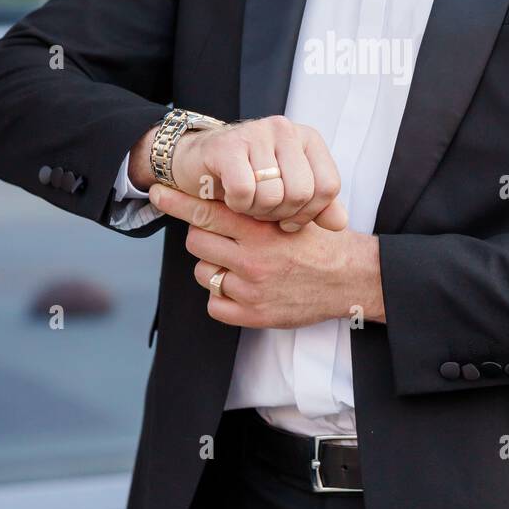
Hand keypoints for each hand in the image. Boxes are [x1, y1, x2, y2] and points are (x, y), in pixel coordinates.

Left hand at [147, 187, 384, 328]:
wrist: (350, 279)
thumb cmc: (319, 242)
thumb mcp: (292, 213)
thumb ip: (257, 206)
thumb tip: (219, 192)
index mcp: (262, 230)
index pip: (207, 212)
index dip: (177, 202)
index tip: (157, 193)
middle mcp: (253, 260)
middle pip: (197, 242)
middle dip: (203, 235)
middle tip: (220, 234)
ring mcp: (251, 291)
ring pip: (202, 272)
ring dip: (212, 266)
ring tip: (237, 262)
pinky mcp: (254, 316)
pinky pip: (214, 304)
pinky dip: (221, 296)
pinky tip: (241, 287)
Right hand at [170, 115, 347, 231]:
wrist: (198, 165)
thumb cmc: (248, 178)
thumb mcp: (288, 192)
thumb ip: (317, 206)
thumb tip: (339, 223)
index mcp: (308, 138)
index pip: (328, 186)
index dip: (310, 213)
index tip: (290, 219)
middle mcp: (286, 129)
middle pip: (302, 193)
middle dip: (281, 214)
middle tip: (263, 211)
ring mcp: (257, 133)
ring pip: (273, 195)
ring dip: (256, 211)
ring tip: (247, 202)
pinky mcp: (227, 146)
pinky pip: (244, 192)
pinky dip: (237, 205)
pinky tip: (232, 198)